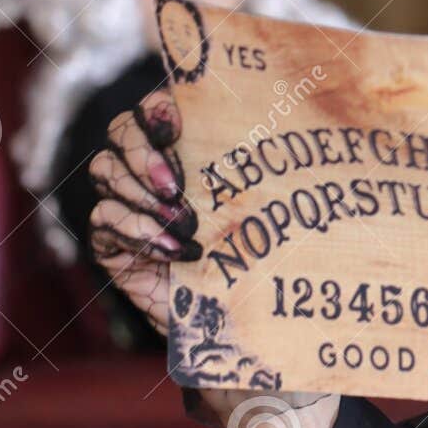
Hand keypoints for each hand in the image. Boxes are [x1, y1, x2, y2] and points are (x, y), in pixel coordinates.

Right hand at [87, 88, 335, 427]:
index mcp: (195, 144)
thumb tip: (324, 109)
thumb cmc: (279, 253)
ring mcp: (134, 204)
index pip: (158, 104)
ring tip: (181, 217)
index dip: (158, 106)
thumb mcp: (286, 204)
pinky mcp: (117, 243)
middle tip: (175, 182)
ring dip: (138, 190)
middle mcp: (158, 168)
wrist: (255, 322)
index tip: (177, 122)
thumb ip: (287, 158)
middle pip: (121, 131)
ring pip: (106, 171)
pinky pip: (104, 220)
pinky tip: (173, 249)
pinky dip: (135, 229)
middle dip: (141, 150)